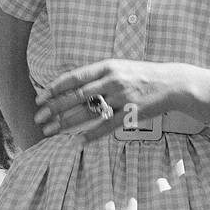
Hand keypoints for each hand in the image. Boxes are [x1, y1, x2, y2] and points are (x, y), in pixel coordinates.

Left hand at [34, 61, 190, 139]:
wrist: (171, 82)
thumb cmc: (141, 74)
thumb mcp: (118, 67)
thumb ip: (97, 76)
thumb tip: (71, 85)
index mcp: (106, 67)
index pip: (74, 77)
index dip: (55, 88)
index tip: (40, 98)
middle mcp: (112, 81)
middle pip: (77, 96)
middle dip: (55, 108)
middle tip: (38, 118)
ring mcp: (122, 97)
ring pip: (88, 112)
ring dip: (67, 123)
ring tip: (50, 132)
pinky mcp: (131, 113)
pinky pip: (107, 126)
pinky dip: (91, 134)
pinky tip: (78, 142)